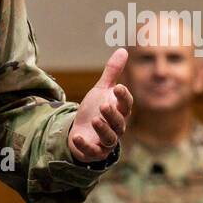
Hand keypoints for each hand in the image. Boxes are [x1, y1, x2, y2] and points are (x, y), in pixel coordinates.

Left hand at [68, 48, 132, 162]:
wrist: (82, 130)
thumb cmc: (95, 109)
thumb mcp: (101, 90)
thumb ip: (112, 72)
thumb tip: (123, 50)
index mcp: (120, 111)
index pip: (126, 104)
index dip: (123, 97)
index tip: (117, 87)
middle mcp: (116, 127)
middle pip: (119, 122)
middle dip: (112, 114)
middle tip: (104, 105)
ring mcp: (106, 141)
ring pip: (110, 138)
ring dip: (103, 129)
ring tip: (95, 119)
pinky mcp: (95, 152)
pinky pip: (93, 151)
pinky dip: (85, 146)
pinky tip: (76, 137)